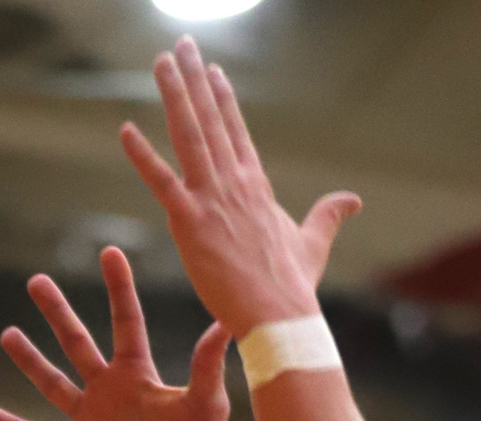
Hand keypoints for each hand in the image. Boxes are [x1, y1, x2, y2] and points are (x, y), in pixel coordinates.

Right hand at [0, 248, 232, 420]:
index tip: (109, 251)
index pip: (125, 322)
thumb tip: (224, 322)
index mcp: (139, 376)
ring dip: (30, 360)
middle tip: (36, 280)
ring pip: (51, 383)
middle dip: (57, 312)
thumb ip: (207, 365)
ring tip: (7, 334)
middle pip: (77, 343)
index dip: (118, 288)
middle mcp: (110, 393)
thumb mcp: (206, 406)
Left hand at [121, 37, 359, 339]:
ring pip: (188, 135)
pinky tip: (126, 129)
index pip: (236, 132)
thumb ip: (329, 215)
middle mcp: (234, 183)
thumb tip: (354, 199)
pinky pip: (161, 181)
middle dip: (195, 79)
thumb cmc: (294, 287)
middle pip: (210, 120)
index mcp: (257, 187)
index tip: (212, 70)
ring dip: (174, 95)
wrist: (279, 315)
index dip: (222, 99)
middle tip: (181, 44)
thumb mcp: (314, 242)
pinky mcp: (191, 222)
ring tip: (162, 61)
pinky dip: (143, 155)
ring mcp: (212, 199)